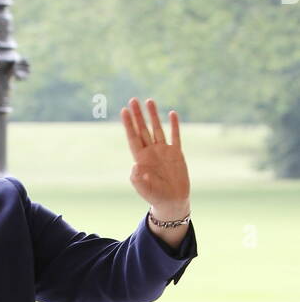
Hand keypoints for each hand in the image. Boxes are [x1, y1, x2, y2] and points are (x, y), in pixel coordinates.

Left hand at [120, 97, 190, 217]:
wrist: (172, 201)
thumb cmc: (155, 197)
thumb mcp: (145, 189)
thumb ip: (138, 179)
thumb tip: (135, 166)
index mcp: (141, 159)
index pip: (133, 138)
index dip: (129, 124)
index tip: (124, 111)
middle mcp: (151, 152)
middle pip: (143, 129)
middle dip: (138, 115)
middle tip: (133, 100)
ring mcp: (164, 151)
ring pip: (157, 129)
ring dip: (153, 115)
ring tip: (149, 101)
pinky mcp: (176, 154)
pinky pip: (175, 136)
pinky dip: (174, 125)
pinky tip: (172, 113)